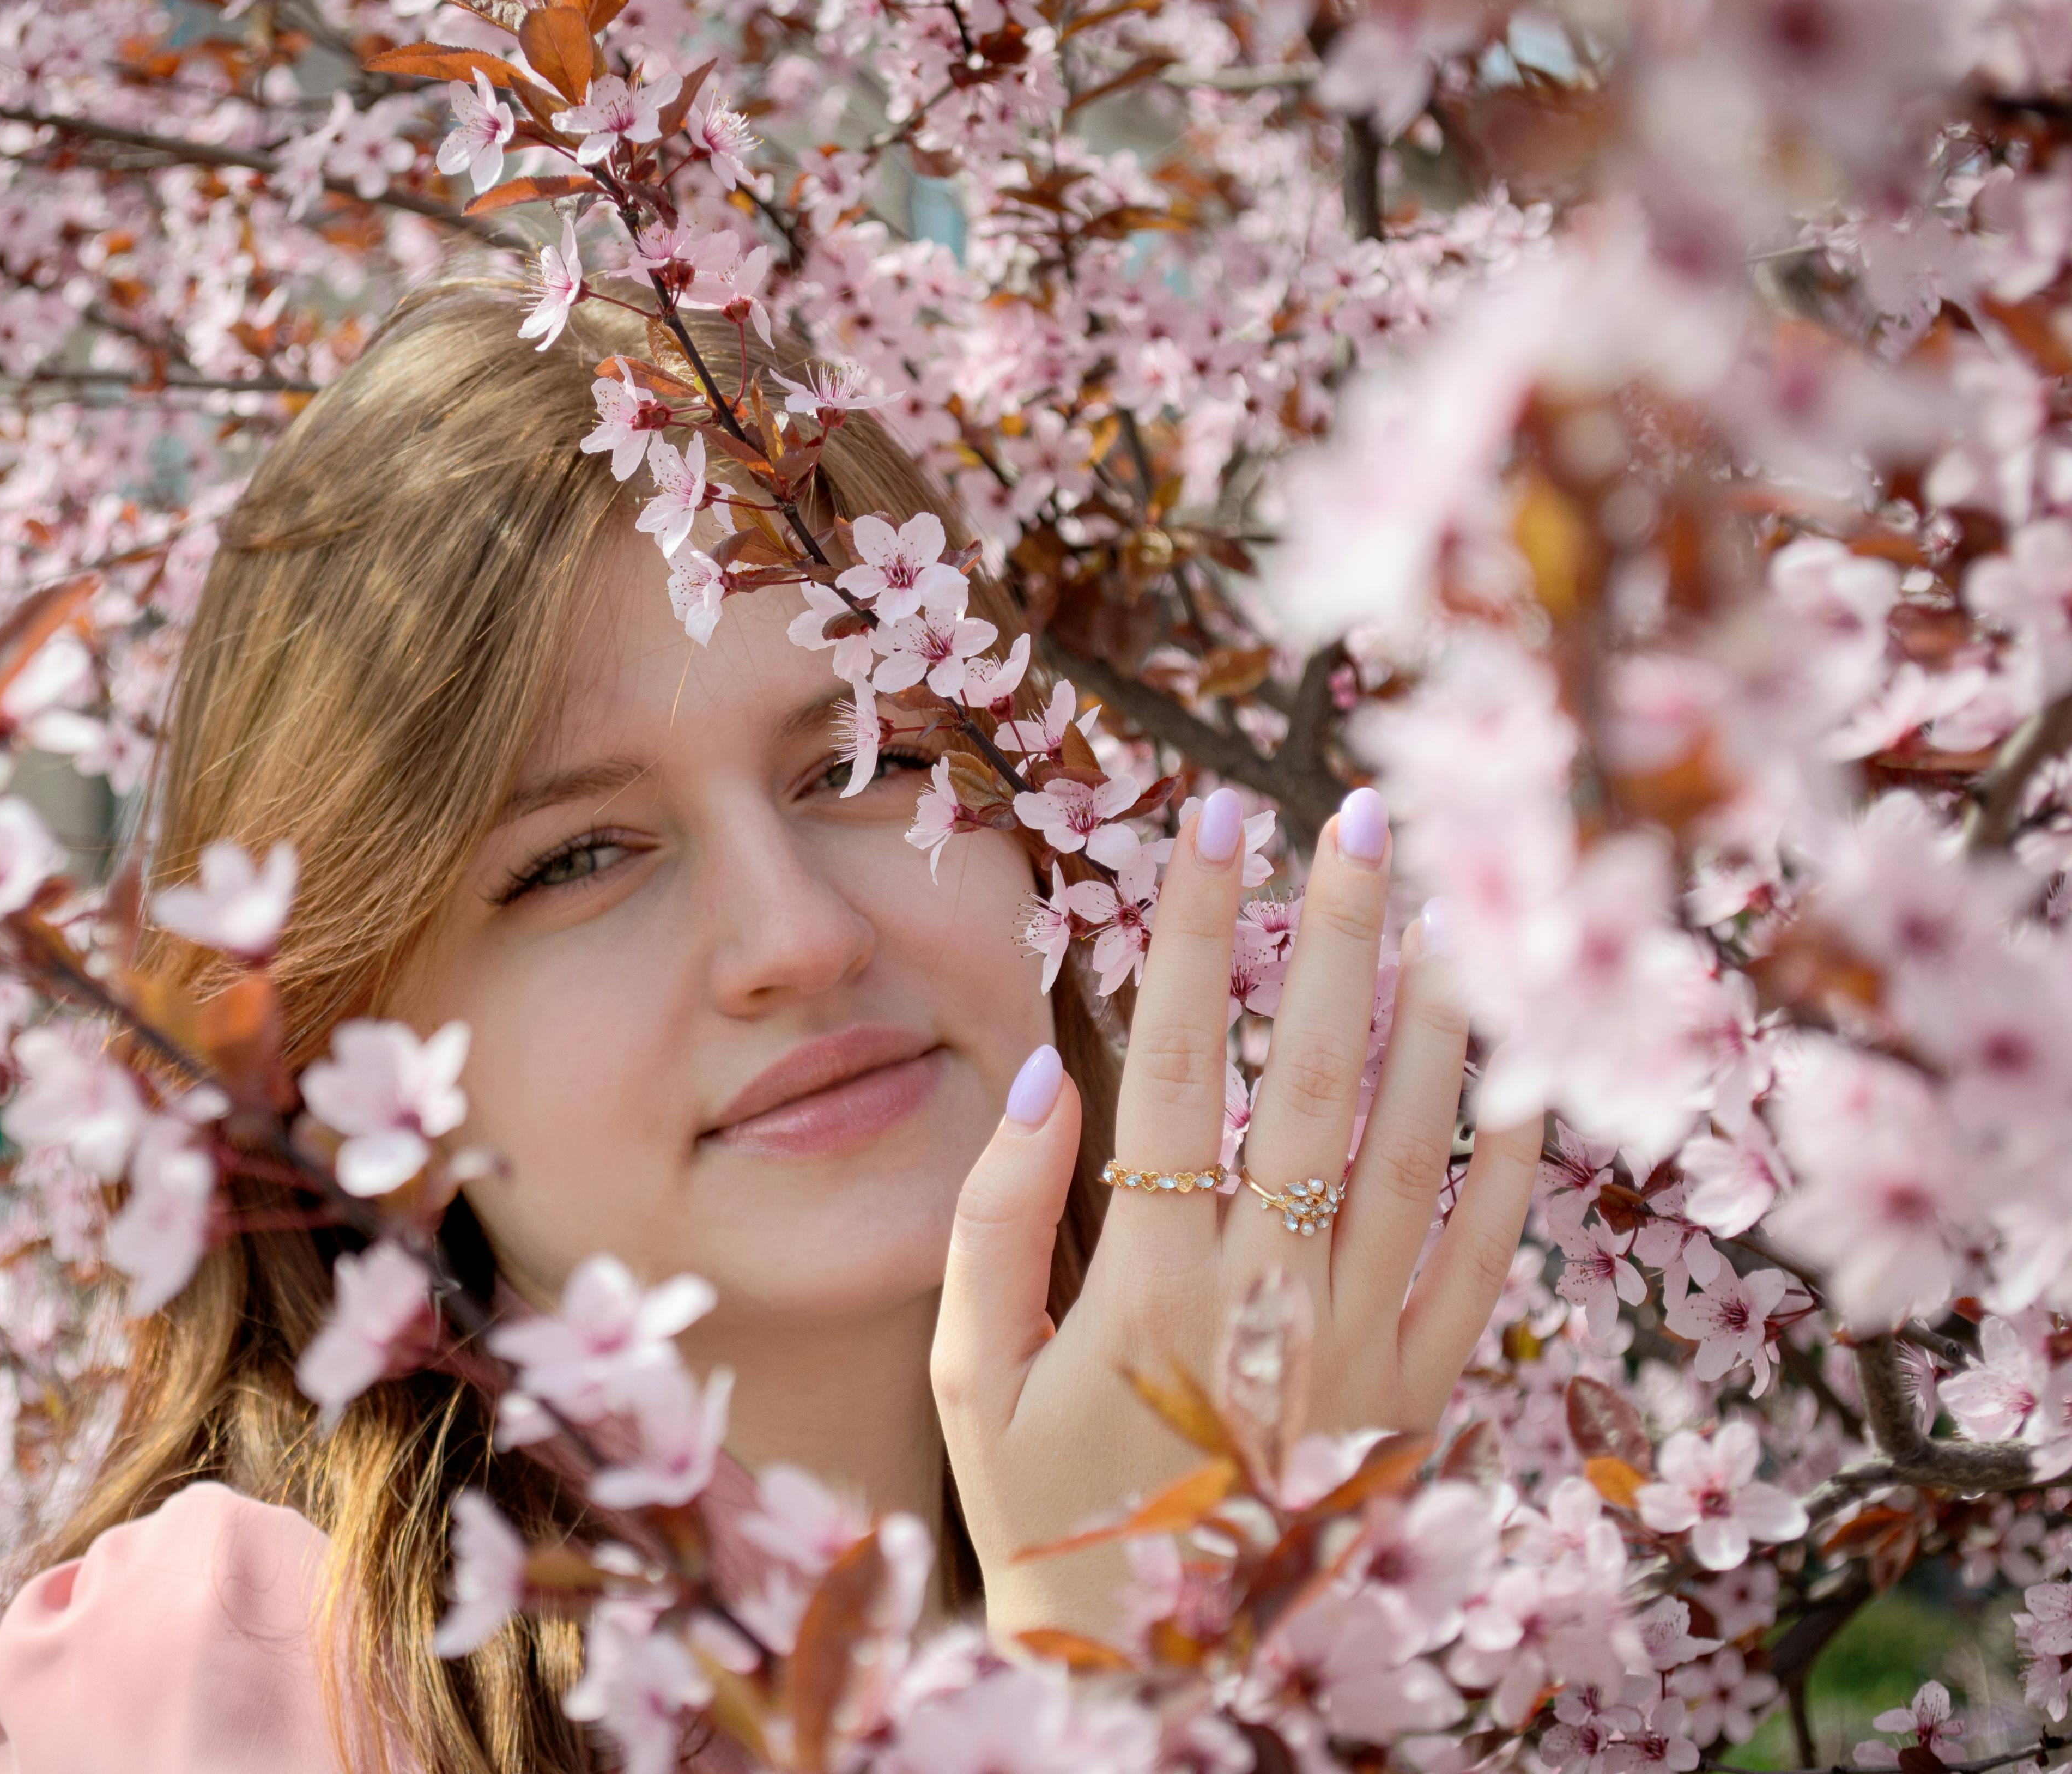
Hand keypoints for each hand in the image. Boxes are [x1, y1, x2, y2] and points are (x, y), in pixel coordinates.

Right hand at [930, 786, 1544, 1640]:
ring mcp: (1359, 1343)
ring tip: (1450, 898)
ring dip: (1430, 1013)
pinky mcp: (1422, 1395)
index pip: (1175, 1062)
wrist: (1161, 1687)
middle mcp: (1266, 1294)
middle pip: (1309, 1076)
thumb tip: (1041, 1078)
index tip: (1214, 819)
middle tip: (1360, 813)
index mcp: (1145, 1282)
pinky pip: (1484, 1260)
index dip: (1194, 932)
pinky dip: (1513, 1161)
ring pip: (1408, 1146)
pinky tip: (1531, 1067)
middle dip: (1334, 932)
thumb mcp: (970, 1384)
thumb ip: (992, 1225)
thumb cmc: (1048, 1521)